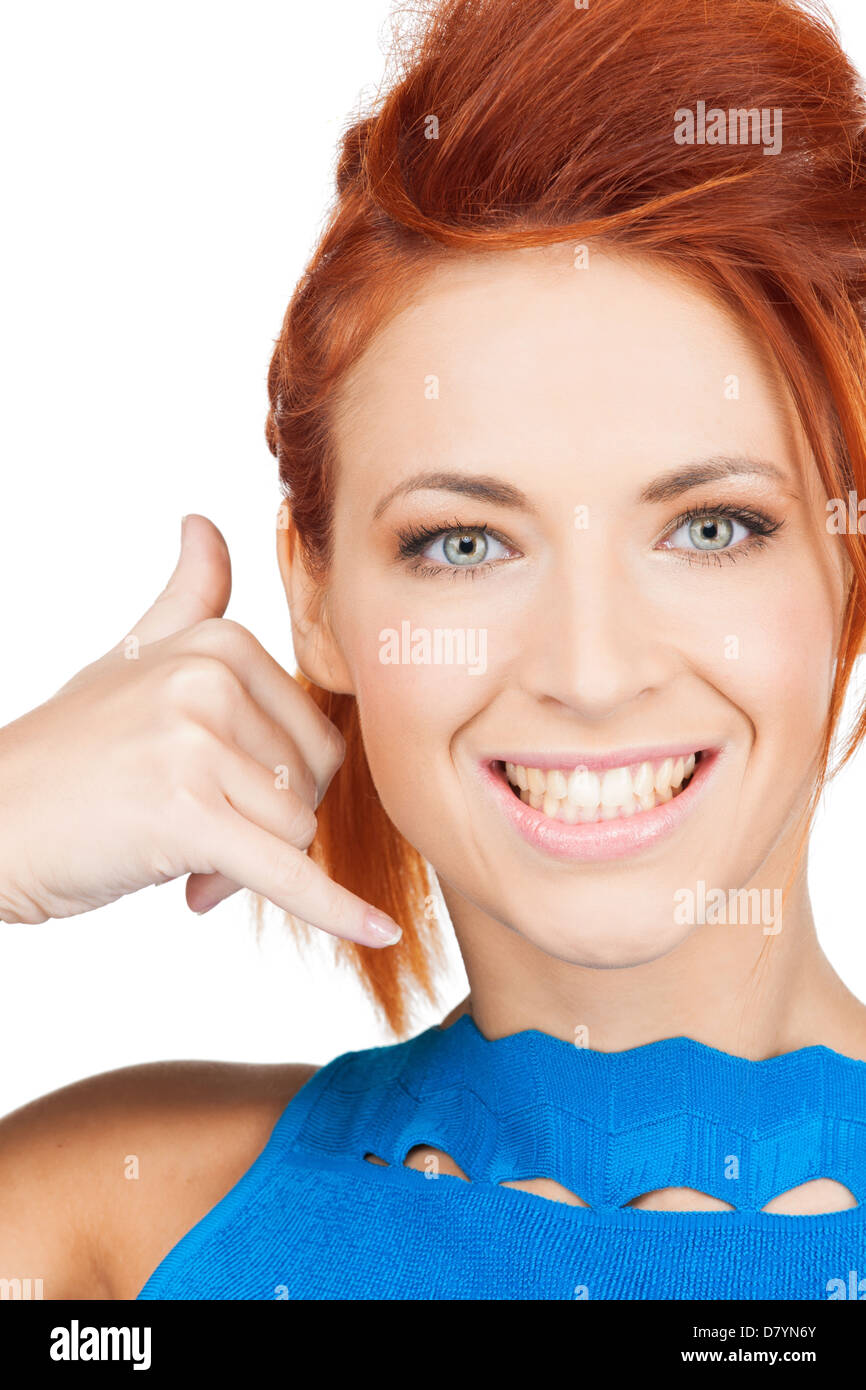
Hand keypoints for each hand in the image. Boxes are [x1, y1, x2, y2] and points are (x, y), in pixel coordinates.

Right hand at [0, 515, 401, 946]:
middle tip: (193, 837)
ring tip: (178, 858)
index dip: (276, 785)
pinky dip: (334, 911)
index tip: (215, 796)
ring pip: (295, 832)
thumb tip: (204, 522)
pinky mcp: (187, 815)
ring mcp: (197, 744)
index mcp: (216, 642)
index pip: (315, 735)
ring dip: (244, 865)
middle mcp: (210, 680)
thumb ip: (185, 598)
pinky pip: (285, 872)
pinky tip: (379, 934)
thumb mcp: (129, 658)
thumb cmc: (68, 751)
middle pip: (311, 784)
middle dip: (265, 827)